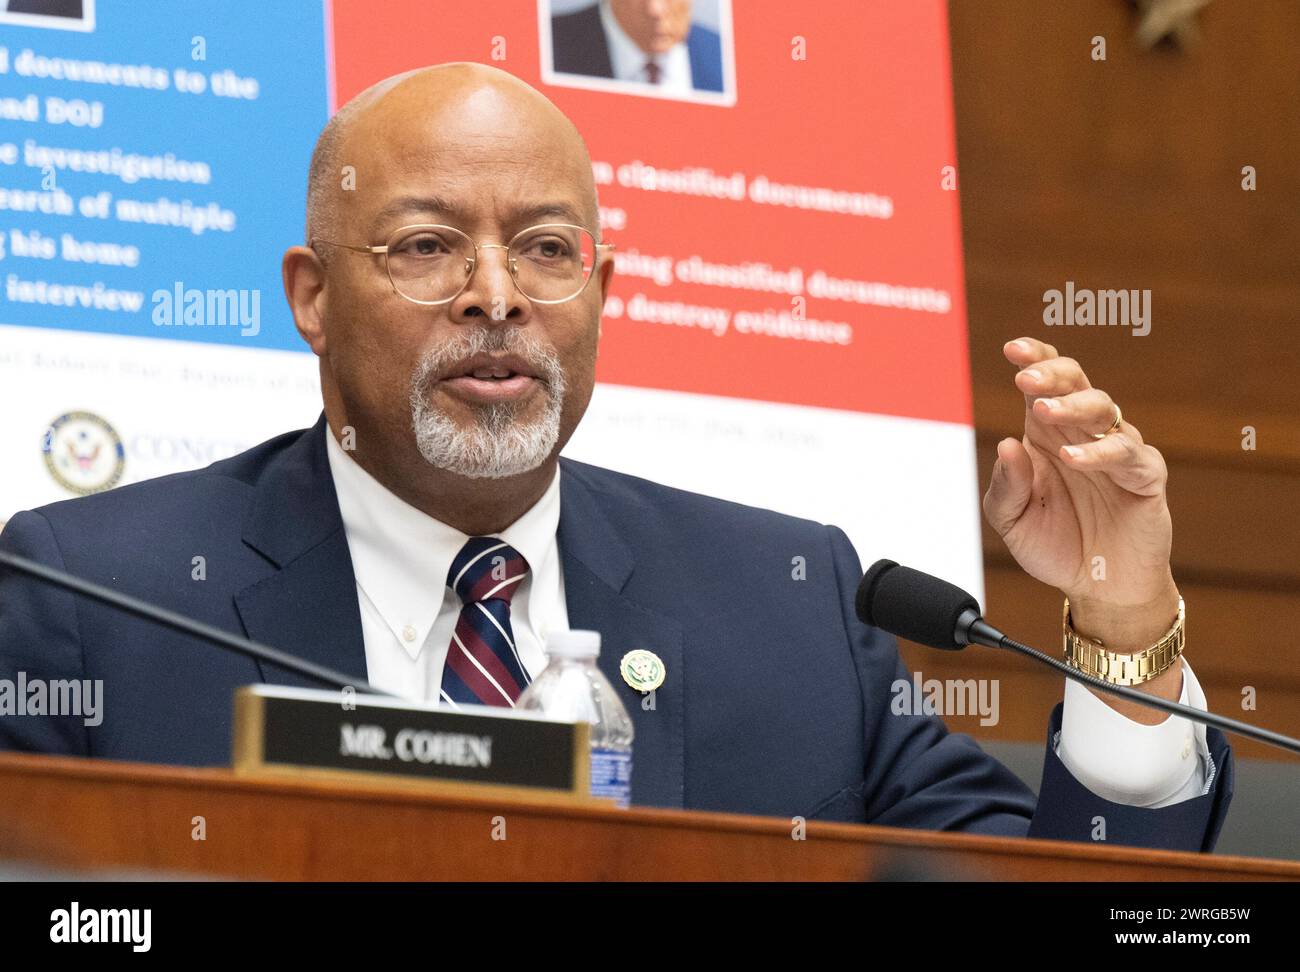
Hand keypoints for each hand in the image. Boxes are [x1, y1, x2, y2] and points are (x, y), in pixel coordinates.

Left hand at [982, 339, 1180, 687]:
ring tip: (1042, 411)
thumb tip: (1006, 444)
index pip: (1046, 383)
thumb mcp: (1011, 520)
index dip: (1034, 359)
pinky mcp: (1144, 477)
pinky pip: (1127, 454)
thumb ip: (1004, 485)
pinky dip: (1099, 452)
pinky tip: (1073, 457)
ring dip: (1072, 406)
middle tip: (1024, 379)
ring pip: (1104, 410)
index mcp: (1048, 434)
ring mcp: (1116, 452)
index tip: (1012, 349)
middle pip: (1076, 384)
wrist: (1097, 589)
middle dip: (1051, 374)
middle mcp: (1083, 434)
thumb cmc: (1056, 545)